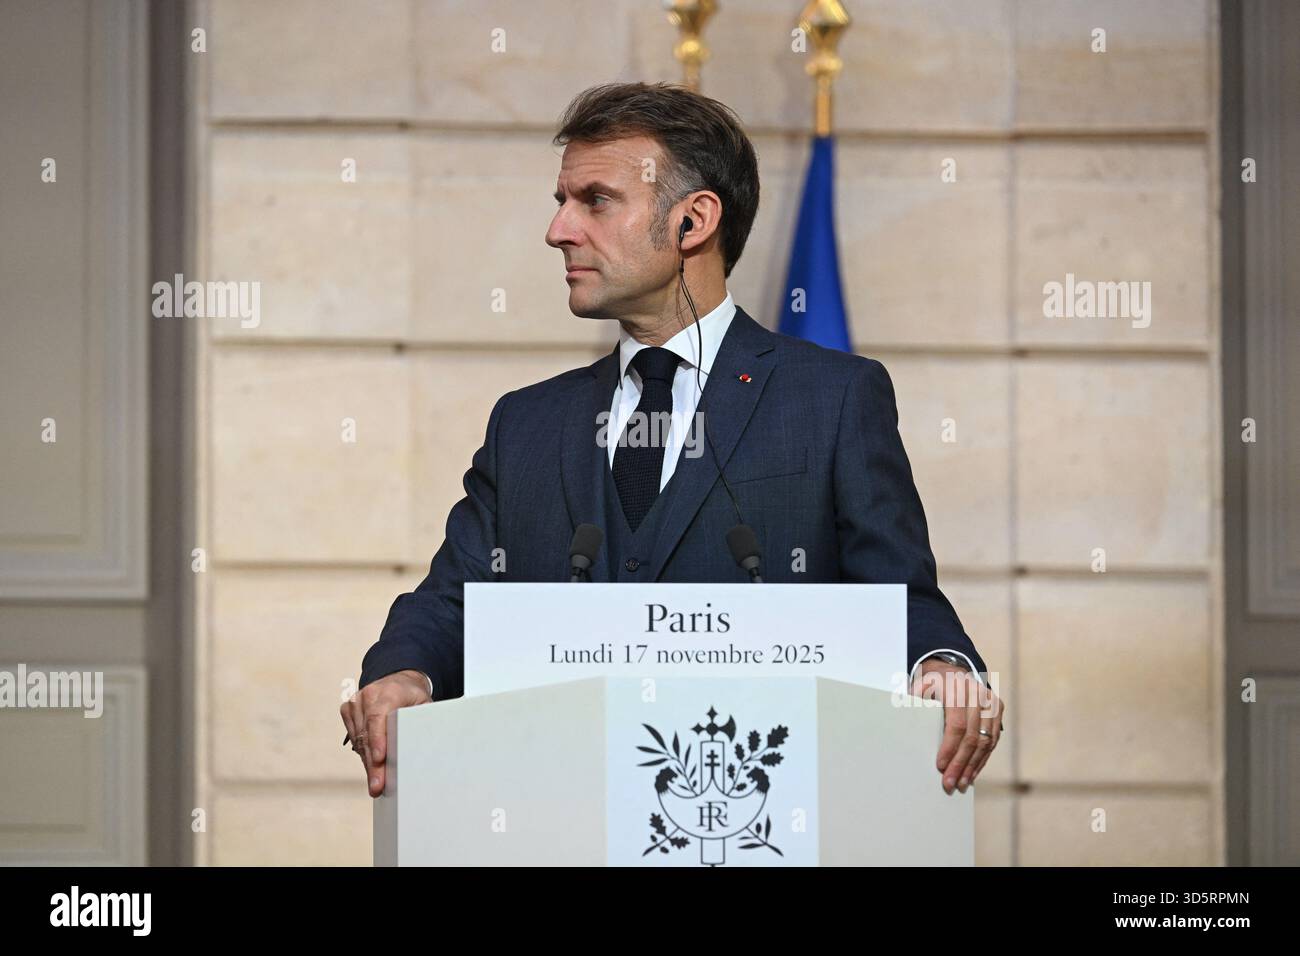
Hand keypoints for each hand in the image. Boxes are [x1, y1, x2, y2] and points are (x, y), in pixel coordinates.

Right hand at [339, 669, 431, 797]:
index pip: (378, 716)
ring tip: (375, 783)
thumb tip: (423, 745)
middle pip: (367, 733)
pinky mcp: (348, 710)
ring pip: (359, 739)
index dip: (377, 739)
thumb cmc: (412, 696)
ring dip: (367, 763)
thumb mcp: (424, 704)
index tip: (379, 758)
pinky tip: (371, 767)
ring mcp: (356, 702)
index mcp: (389, 691)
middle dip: (372, 763)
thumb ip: (422, 721)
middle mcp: (369, 695)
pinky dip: (363, 754)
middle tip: (377, 786)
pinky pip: (354, 737)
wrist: (398, 681)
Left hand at [910, 659, 1004, 794]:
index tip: (940, 766)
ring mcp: (990, 701)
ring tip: (961, 783)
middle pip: (972, 736)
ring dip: (973, 765)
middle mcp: (976, 693)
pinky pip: (992, 740)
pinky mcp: (997, 709)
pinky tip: (972, 773)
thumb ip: (913, 702)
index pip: (957, 724)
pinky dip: (982, 759)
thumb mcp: (920, 686)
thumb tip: (901, 723)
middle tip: (950, 783)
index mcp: (956, 687)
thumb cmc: (932, 684)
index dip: (949, 747)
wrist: (953, 670)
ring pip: (985, 741)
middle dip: (960, 763)